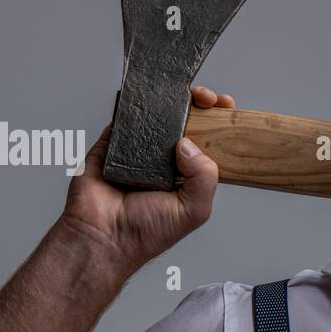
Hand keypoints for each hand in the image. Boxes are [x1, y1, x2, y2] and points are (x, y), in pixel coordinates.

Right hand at [57, 85, 235, 273]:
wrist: (104, 237)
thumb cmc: (148, 231)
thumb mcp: (194, 209)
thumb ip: (204, 177)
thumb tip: (187, 141)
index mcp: (188, 174)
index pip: (209, 140)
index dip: (219, 121)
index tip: (226, 106)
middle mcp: (165, 159)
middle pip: (185, 120)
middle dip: (198, 103)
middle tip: (204, 98)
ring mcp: (138, 149)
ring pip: (155, 114)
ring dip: (167, 99)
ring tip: (179, 94)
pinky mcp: (111, 143)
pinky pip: (123, 116)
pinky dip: (133, 103)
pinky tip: (146, 96)